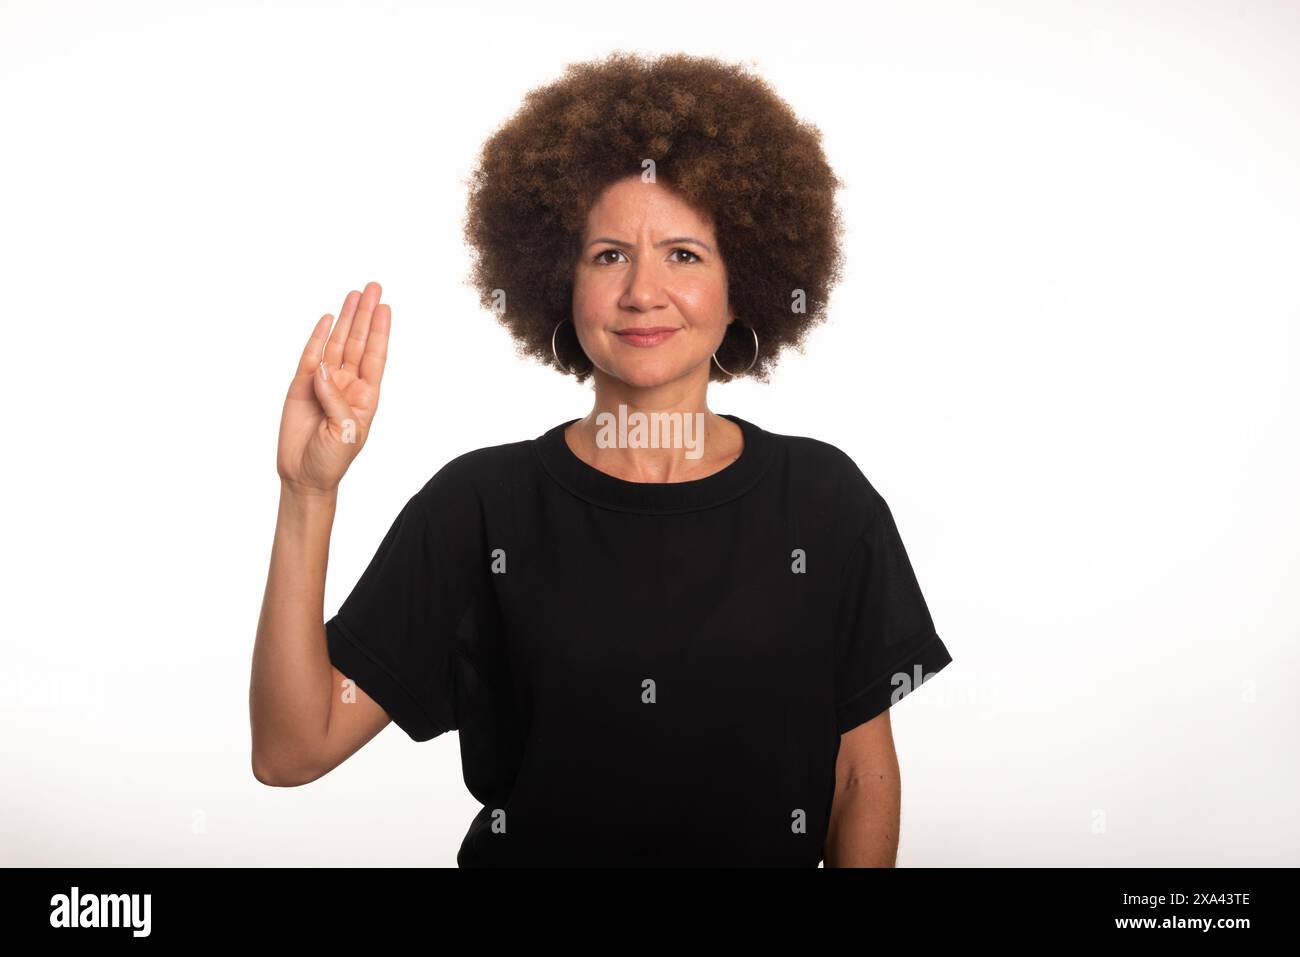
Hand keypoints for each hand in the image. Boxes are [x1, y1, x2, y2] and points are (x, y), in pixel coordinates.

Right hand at [276, 282, 389, 495]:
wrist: (304, 476)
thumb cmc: (332, 459)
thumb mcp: (346, 431)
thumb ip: (335, 399)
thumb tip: (321, 369)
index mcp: (366, 395)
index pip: (375, 356)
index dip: (379, 331)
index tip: (384, 307)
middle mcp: (347, 384)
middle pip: (357, 342)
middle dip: (365, 315)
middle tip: (372, 287)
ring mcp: (324, 383)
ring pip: (336, 344)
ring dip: (345, 319)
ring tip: (354, 294)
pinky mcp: (301, 385)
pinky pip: (310, 356)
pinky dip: (318, 337)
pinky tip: (328, 318)